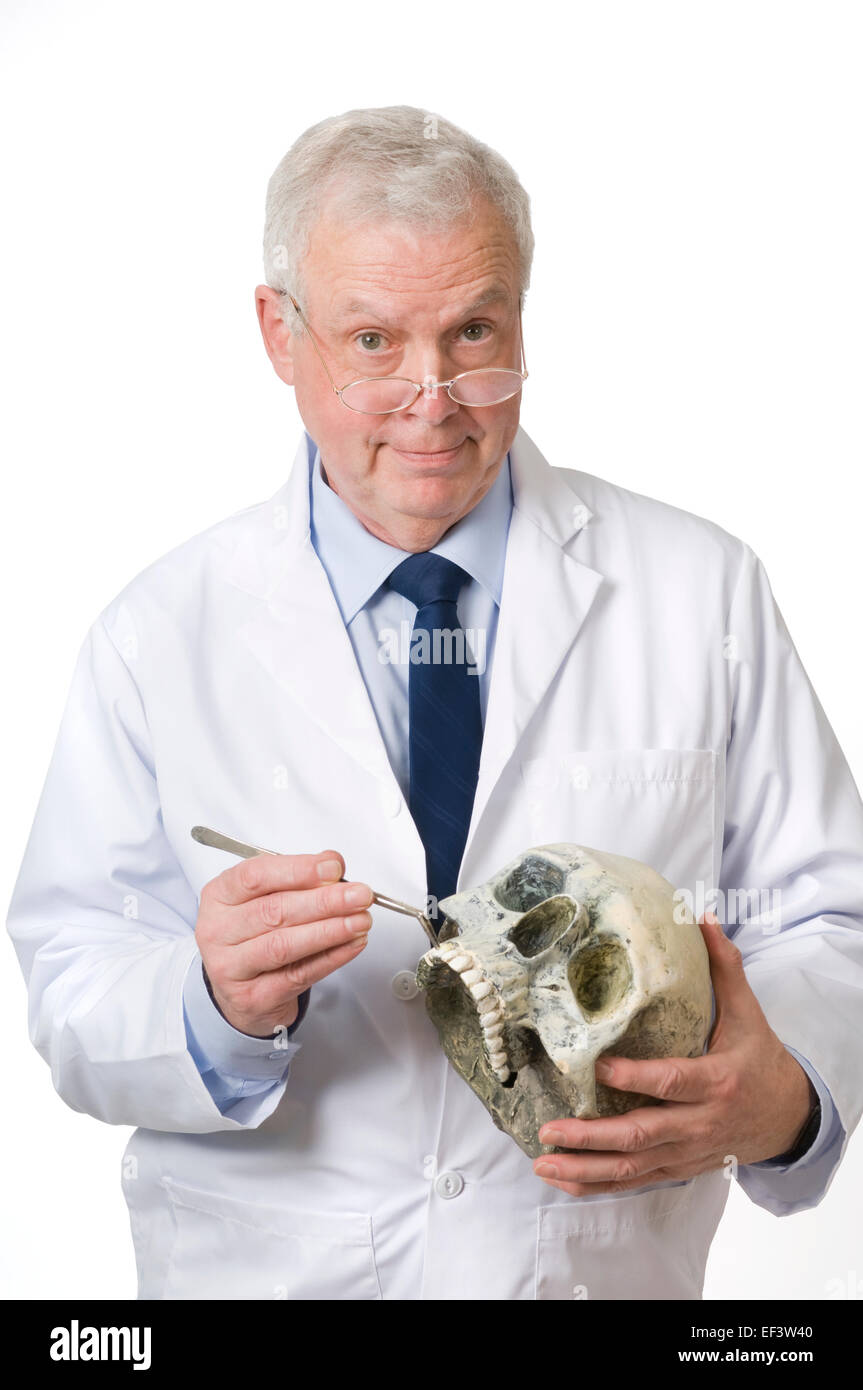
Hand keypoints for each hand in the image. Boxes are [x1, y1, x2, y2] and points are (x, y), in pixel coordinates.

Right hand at [195, 850, 372, 1036]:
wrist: (238, 990)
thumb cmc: (254, 935)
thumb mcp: (265, 898)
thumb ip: (297, 878)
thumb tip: (333, 864)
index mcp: (219, 896)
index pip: (254, 876)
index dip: (298, 870)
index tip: (334, 868)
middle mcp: (218, 931)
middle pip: (274, 912)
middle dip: (324, 901)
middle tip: (359, 895)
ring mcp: (231, 968)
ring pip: (284, 945)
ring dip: (330, 930)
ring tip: (360, 920)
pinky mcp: (252, 998)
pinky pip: (299, 975)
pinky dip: (331, 958)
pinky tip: (352, 944)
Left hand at [533, 911, 815, 1195]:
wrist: (789, 1117)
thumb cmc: (760, 1059)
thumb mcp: (748, 1013)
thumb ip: (723, 966)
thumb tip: (701, 916)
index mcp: (716, 1081)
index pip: (671, 1082)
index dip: (636, 1079)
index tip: (599, 1067)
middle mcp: (700, 1124)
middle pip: (643, 1135)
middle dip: (593, 1135)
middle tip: (552, 1128)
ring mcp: (688, 1152)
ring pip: (634, 1167)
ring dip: (586, 1168)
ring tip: (543, 1161)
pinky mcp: (678, 1168)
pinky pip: (635, 1181)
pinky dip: (599, 1184)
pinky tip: (565, 1181)